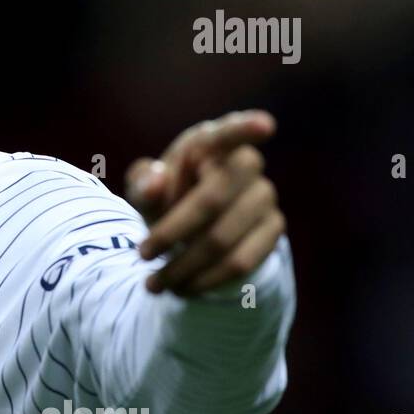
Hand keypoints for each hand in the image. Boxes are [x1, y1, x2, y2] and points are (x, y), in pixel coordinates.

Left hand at [126, 110, 285, 295]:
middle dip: (171, 232)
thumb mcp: (145, 193)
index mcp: (207, 144)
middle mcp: (244, 164)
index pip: (228, 132)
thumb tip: (155, 181)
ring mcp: (264, 196)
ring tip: (154, 284)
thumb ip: (143, 185)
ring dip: (183, 266)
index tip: (265, 125)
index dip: (245, 128)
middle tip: (141, 255)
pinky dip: (206, 280)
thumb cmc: (165, 200)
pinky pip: (240, 262)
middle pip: (212, 199)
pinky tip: (183, 288)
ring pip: (222, 238)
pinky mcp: (273, 228)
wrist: (191, 231)